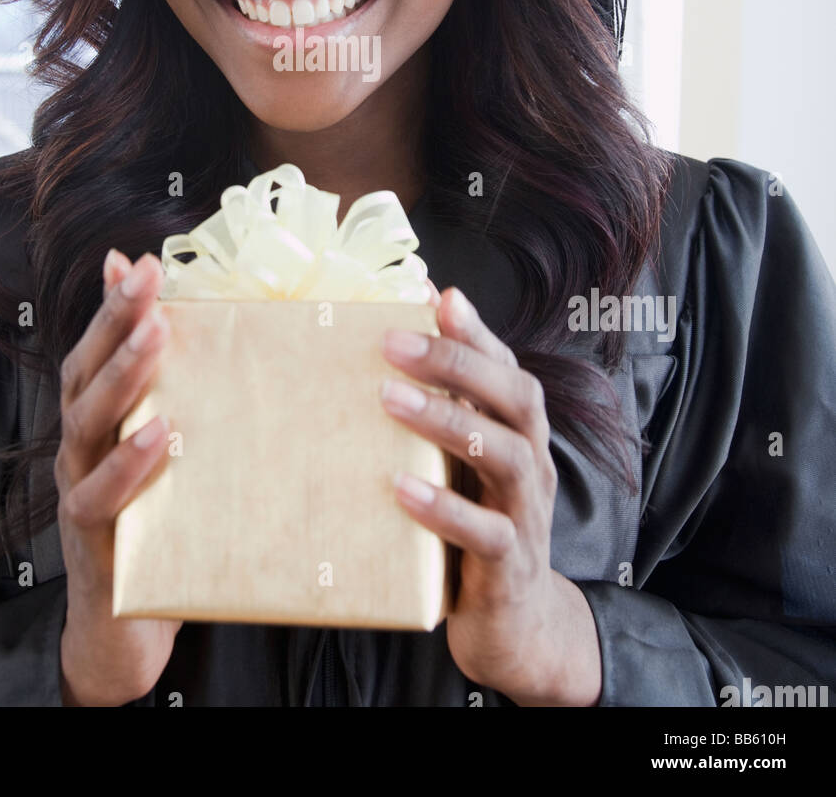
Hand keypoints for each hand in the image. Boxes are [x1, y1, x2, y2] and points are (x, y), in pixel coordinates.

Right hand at [55, 247, 181, 705]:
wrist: (127, 627)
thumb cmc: (155, 526)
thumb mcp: (169, 452)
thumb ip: (177, 398)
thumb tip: (195, 337)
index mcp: (99, 421)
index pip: (97, 350)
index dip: (113, 304)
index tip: (141, 261)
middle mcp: (80, 447)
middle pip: (86, 372)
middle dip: (115, 320)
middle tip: (147, 278)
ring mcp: (80, 490)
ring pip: (88, 423)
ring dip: (122, 375)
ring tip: (155, 335)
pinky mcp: (94, 539)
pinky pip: (101, 496)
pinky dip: (128, 464)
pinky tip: (160, 435)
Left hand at [380, 285, 600, 705]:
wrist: (516, 628)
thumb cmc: (474, 526)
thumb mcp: (459, 465)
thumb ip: (440, 412)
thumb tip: (390, 344)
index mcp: (519, 434)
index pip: (506, 367)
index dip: (476, 330)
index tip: (437, 294)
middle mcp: (533, 464)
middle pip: (517, 398)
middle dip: (458, 362)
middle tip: (393, 342)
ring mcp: (527, 516)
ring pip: (507, 457)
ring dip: (449, 421)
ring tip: (389, 398)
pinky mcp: (511, 568)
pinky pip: (489, 534)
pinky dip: (447, 509)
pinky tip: (401, 489)